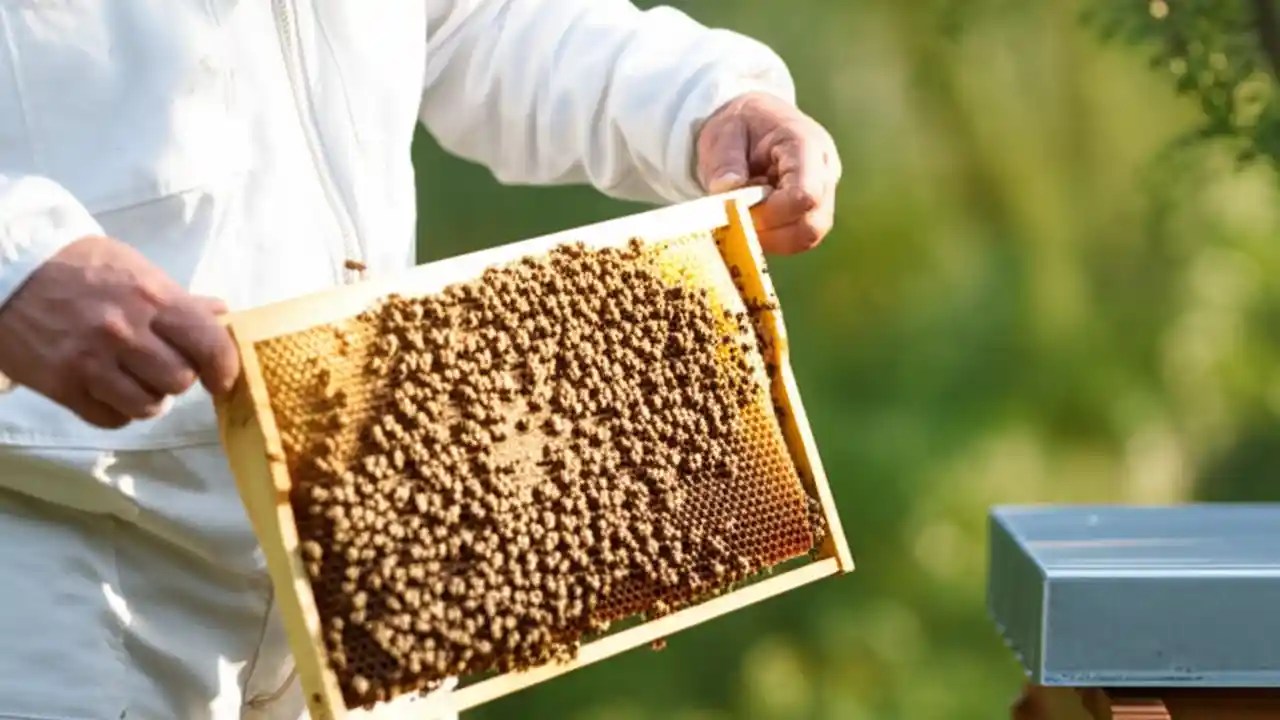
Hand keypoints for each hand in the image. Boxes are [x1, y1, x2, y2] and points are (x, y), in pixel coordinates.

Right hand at [0, 235, 239, 428]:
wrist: (9, 272)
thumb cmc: (79, 266)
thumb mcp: (135, 269)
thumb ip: (179, 299)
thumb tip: (222, 313)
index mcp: (152, 299)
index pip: (210, 344)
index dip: (225, 367)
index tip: (222, 377)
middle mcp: (126, 332)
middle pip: (180, 381)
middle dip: (179, 379)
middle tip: (164, 367)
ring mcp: (93, 361)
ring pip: (148, 406)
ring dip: (149, 398)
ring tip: (137, 381)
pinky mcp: (64, 385)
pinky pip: (111, 418)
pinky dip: (117, 411)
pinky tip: (110, 392)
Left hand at [696, 91, 841, 253]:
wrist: (753, 119)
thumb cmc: (740, 124)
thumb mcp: (723, 133)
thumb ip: (725, 162)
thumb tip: (728, 191)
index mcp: (806, 144)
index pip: (806, 194)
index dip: (773, 214)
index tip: (741, 213)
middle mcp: (825, 170)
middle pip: (814, 224)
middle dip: (773, 233)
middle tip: (740, 223)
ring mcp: (825, 192)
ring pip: (808, 236)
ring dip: (772, 239)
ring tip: (745, 219)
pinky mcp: (816, 209)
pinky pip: (800, 237)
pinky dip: (774, 238)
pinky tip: (754, 221)